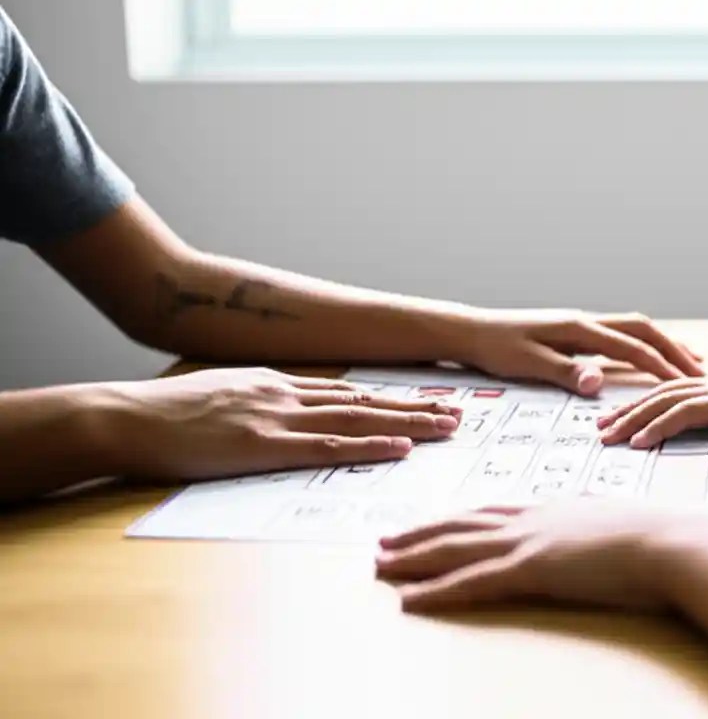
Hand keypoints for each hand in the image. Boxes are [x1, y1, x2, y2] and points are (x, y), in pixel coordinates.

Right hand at [99, 368, 460, 480]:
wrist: (127, 416)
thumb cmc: (167, 413)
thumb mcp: (222, 395)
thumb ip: (258, 402)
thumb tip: (282, 413)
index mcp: (277, 383)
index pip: (347, 391)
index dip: (390, 397)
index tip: (426, 399)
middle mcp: (286, 394)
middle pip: (365, 401)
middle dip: (415, 406)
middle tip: (458, 412)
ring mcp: (277, 417)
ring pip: (359, 419)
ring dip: (409, 423)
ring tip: (448, 428)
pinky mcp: (264, 445)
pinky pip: (328, 447)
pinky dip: (369, 445)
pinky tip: (400, 447)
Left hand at [376, 502, 701, 612]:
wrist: (670, 542)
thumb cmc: (659, 538)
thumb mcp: (623, 524)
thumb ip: (601, 527)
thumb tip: (603, 533)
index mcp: (556, 507)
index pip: (495, 511)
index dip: (459, 517)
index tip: (434, 520)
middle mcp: (534, 518)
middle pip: (464, 524)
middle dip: (422, 532)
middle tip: (387, 539)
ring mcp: (529, 542)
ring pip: (455, 548)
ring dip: (413, 556)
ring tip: (381, 563)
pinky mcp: (530, 569)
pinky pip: (470, 581)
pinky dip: (435, 590)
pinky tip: (409, 598)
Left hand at [458, 310, 702, 395]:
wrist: (471, 329)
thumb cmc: (495, 348)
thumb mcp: (527, 363)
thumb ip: (564, 372)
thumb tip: (598, 383)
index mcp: (579, 329)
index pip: (630, 346)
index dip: (659, 365)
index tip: (685, 383)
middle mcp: (586, 321)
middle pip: (643, 330)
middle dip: (673, 350)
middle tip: (701, 373)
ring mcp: (583, 324)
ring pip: (635, 329)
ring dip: (663, 345)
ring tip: (690, 363)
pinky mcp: (576, 332)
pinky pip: (620, 336)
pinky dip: (643, 346)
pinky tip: (648, 359)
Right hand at [598, 359, 707, 461]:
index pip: (689, 411)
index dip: (661, 427)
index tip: (634, 444)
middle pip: (668, 398)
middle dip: (633, 416)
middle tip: (601, 434)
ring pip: (669, 391)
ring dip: (637, 406)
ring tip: (607, 421)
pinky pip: (681, 390)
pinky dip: (655, 398)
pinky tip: (644, 406)